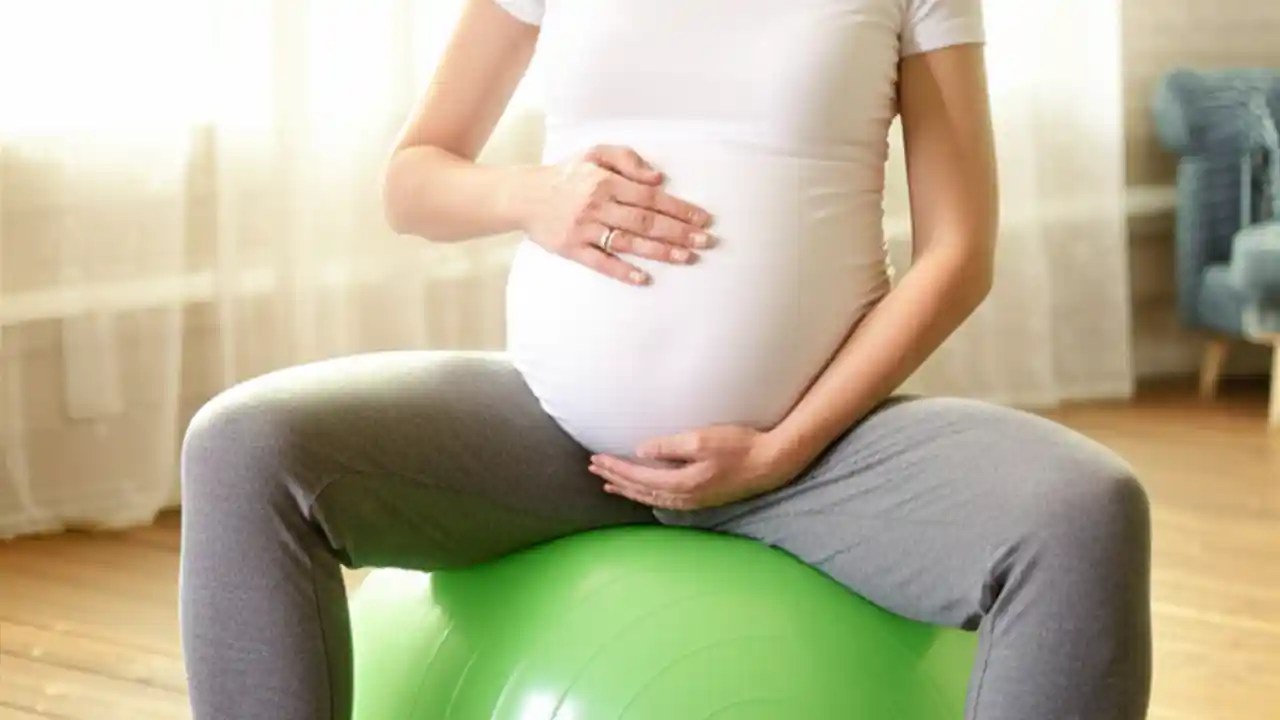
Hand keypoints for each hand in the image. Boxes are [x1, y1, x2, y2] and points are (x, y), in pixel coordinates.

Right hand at [523, 145, 715, 285]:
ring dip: (659, 251)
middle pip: (645, 221)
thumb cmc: (567, 174)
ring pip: (628, 242)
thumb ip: (628, 159)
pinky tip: (643, 278)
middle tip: (704, 241)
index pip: (650, 197)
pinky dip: (621, 271)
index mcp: (606, 181)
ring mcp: (585, 229)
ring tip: (686, 258)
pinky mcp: (572, 249)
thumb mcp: (595, 153)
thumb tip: (658, 178)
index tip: (702, 219)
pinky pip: (600, 262)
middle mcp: (598, 205)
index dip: (679, 208)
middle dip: (678, 232)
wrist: (525, 196)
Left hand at [588, 425, 805, 510]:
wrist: (772, 463)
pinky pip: (664, 499)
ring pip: (651, 497)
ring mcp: (694, 500)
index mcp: (682, 482)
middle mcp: (684, 497)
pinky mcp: (702, 497)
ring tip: (609, 484)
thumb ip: (669, 446)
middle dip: (616, 480)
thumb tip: (641, 450)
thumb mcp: (701, 439)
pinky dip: (647, 494)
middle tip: (594, 469)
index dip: (616, 468)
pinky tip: (643, 492)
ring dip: (628, 490)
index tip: (597, 459)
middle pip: (640, 490)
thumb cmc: (740, 446)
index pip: (638, 477)